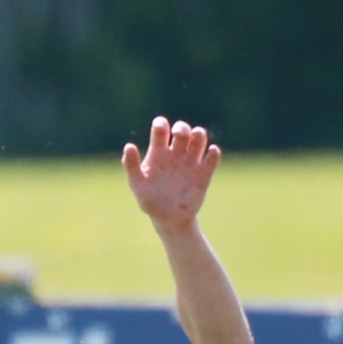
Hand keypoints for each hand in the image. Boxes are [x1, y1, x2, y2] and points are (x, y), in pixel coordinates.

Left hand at [123, 116, 218, 231]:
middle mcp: (175, 154)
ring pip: (199, 139)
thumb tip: (128, 146)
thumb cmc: (150, 200)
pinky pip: (212, 159)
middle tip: (178, 134)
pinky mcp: (203, 174)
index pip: (160, 130)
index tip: (161, 127)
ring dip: (199, 134)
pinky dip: (214, 153)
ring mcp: (190, 163)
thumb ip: (131, 165)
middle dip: (182, 127)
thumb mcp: (137, 184)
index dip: (161, 124)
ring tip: (196, 138)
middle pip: (182, 131)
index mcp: (158, 153)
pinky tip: (211, 152)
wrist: (168, 219)